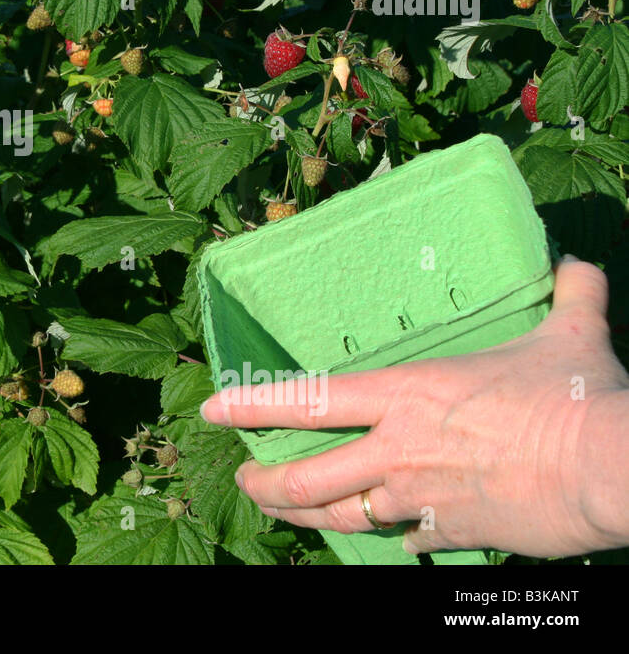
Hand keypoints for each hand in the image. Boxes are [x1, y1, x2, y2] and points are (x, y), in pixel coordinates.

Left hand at [199, 257, 628, 556]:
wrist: (608, 472)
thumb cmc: (579, 399)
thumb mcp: (570, 335)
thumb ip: (567, 295)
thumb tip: (575, 261)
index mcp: (406, 395)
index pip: (308, 399)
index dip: (252, 405)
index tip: (212, 409)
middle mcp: (398, 450)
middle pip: (307, 478)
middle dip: (266, 483)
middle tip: (245, 480)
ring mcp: (419, 498)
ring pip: (342, 517)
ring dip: (307, 517)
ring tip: (284, 512)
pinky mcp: (450, 534)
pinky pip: (404, 540)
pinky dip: (392, 536)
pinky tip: (387, 533)